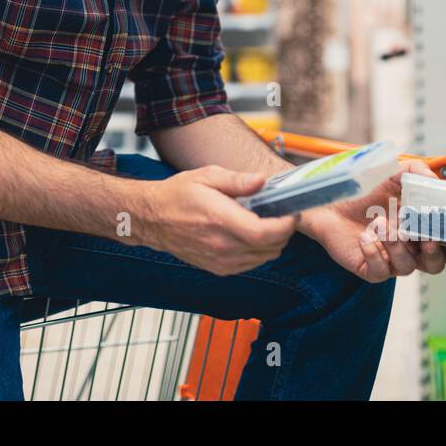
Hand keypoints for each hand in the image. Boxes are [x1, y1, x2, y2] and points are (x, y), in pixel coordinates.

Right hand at [138, 165, 298, 275]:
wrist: (153, 219)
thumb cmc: (178, 195)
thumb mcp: (207, 176)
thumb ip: (237, 180)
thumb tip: (262, 180)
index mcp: (220, 220)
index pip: (264, 233)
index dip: (285, 225)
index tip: (292, 213)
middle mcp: (222, 245)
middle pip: (271, 247)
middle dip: (283, 231)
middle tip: (280, 213)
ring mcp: (220, 261)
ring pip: (264, 258)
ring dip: (272, 242)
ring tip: (265, 222)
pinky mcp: (219, 269)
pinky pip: (252, 264)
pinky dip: (259, 251)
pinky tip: (251, 234)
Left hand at [298, 159, 445, 281]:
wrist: (331, 197)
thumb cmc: (367, 188)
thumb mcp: (394, 172)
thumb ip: (418, 172)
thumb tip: (436, 180)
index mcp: (423, 229)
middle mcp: (410, 249)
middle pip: (435, 265)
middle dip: (434, 254)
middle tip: (425, 239)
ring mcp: (390, 260)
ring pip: (406, 267)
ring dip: (397, 247)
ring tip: (381, 224)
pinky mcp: (368, 267)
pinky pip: (379, 272)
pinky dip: (374, 255)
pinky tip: (365, 237)